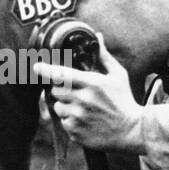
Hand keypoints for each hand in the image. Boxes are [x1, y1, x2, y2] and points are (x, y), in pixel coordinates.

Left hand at [33, 36, 144, 151]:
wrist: (131, 131)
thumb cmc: (124, 100)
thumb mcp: (118, 75)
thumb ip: (103, 56)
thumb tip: (97, 37)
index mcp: (92, 83)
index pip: (62, 74)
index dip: (47, 70)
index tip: (37, 67)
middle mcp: (83, 100)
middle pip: (56, 90)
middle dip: (62, 89)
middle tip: (76, 91)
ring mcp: (78, 117)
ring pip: (58, 107)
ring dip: (65, 106)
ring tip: (83, 107)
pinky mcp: (75, 132)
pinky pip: (63, 122)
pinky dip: (70, 120)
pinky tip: (85, 120)